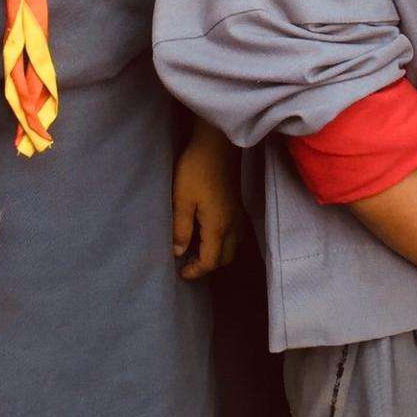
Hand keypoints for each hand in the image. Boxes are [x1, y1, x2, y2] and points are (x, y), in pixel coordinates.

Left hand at [172, 121, 243, 279]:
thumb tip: (178, 252)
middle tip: (189, 263)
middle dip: (208, 266)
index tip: (181, 273)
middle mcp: (233, 225)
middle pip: (225, 258)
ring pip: (234, 247)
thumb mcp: (181, 200)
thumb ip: (180, 229)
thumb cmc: (196, 169)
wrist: (217, 144)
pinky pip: (237, 234)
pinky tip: (212, 234)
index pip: (210, 261)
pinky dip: (226, 242)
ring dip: (219, 255)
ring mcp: (238, 214)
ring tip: (199, 251)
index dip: (196, 271)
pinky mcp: (239, 204)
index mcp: (218, 226)